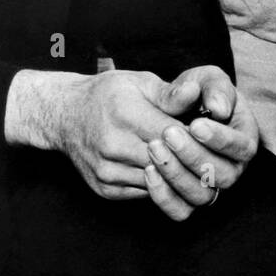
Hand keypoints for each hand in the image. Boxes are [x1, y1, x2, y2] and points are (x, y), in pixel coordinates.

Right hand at [7, 69, 210, 202]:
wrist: (64, 116)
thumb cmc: (106, 95)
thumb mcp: (138, 82)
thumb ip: (170, 93)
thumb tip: (196, 93)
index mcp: (125, 114)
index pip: (175, 135)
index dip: (196, 137)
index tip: (210, 134)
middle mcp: (113, 145)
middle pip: (168, 162)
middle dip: (190, 158)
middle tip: (207, 152)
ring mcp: (108, 171)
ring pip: (159, 182)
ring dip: (176, 174)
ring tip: (186, 160)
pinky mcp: (106, 189)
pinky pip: (144, 193)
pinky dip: (158, 184)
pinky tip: (164, 170)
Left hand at [141, 66, 259, 220]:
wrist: (171, 109)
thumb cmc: (196, 90)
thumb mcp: (206, 79)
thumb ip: (213, 87)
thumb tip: (218, 107)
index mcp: (244, 139)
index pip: (241, 147)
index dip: (220, 139)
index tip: (195, 124)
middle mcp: (233, 168)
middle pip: (222, 176)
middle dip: (194, 155)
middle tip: (168, 133)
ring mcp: (211, 187)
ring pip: (201, 196)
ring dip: (177, 174)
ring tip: (153, 147)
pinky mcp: (187, 198)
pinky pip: (180, 211)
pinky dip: (164, 196)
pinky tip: (148, 171)